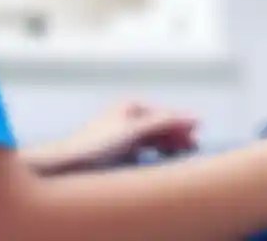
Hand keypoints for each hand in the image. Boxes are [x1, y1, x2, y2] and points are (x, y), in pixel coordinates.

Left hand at [24, 101, 198, 173]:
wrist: (68, 160)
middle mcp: (128, 115)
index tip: (198, 133)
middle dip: (176, 134)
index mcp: (132, 105)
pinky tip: (158, 158)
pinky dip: (154, 151)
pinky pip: (143, 147)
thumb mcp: (135, 130)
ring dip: (167, 144)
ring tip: (180, 153)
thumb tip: (194, 117)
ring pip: (153, 137)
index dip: (182, 123)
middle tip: (192, 146)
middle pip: (160, 124)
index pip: (165, 114)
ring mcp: (123, 131)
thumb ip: (164, 123)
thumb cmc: (98, 142)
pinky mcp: (118, 147)